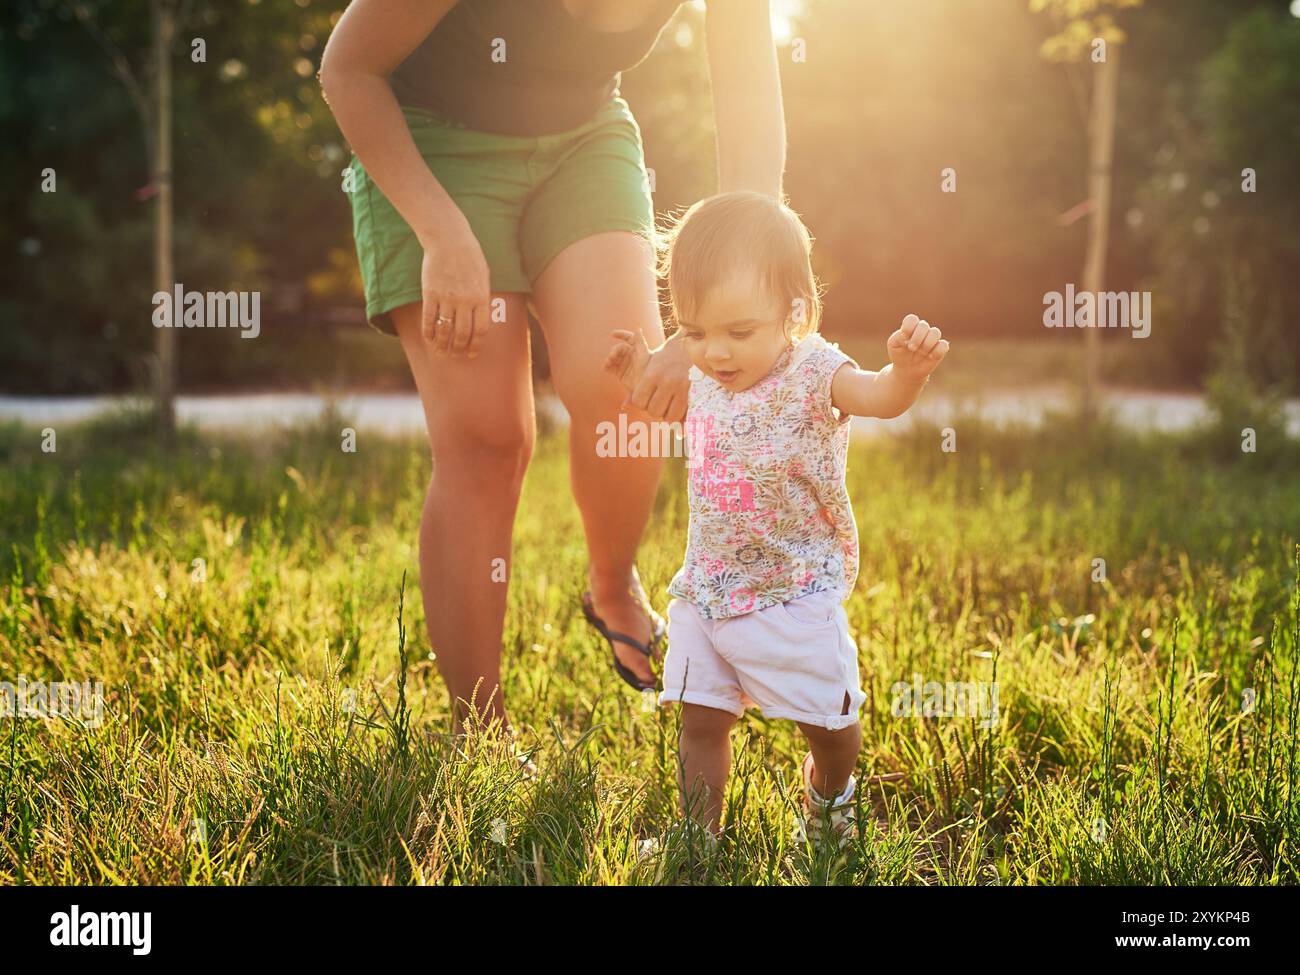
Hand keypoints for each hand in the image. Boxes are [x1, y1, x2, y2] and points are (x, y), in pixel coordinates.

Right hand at [420, 218, 491, 357]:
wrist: (449, 238)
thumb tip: (482, 318)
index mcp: (481, 297)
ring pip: (445, 330)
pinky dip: (428, 332)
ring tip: (441, 352)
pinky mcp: (430, 293)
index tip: (472, 353)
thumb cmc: (470, 256)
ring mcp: (446, 297)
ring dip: (443, 345)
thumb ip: (483, 298)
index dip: (476, 345)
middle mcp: (465, 300)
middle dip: (459, 349)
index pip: (480, 329)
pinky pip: (429, 319)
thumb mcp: (484, 276)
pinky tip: (429, 339)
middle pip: (462, 334)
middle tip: (456, 355)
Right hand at [604, 329, 651, 391]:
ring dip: (609, 357)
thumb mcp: (645, 355)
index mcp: (638, 349)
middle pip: (619, 348)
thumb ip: (640, 342)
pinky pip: (610, 367)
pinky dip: (606, 366)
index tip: (612, 334)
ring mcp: (624, 364)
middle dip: (615, 350)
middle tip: (613, 356)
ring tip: (609, 361)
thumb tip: (638, 329)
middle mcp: (630, 355)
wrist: (647, 388)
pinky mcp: (619, 373)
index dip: (621, 334)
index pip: (629, 338)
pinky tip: (606, 367)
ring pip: (613, 357)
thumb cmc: (649, 371)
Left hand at [606, 330, 690, 421]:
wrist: (683, 350)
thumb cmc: (659, 362)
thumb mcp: (645, 369)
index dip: (639, 403)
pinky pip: (678, 415)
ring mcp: (680, 388)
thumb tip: (624, 406)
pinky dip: (673, 416)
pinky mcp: (690, 393)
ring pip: (666, 416)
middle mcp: (666, 381)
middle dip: (651, 409)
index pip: (638, 401)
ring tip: (663, 405)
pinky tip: (671, 408)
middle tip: (653, 401)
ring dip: (662, 414)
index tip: (643, 397)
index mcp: (652, 374)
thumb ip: (634, 388)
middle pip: (652, 410)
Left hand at [887, 313, 948, 383]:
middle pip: (923, 325)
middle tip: (911, 348)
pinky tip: (929, 357)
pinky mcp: (940, 349)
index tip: (903, 339)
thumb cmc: (899, 354)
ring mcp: (932, 339)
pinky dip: (936, 352)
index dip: (908, 328)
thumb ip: (897, 336)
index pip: (912, 319)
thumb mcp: (893, 345)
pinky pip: (944, 346)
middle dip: (916, 338)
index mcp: (911, 327)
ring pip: (936, 332)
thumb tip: (907, 335)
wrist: (906, 369)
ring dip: (927, 344)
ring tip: (921, 352)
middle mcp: (923, 330)